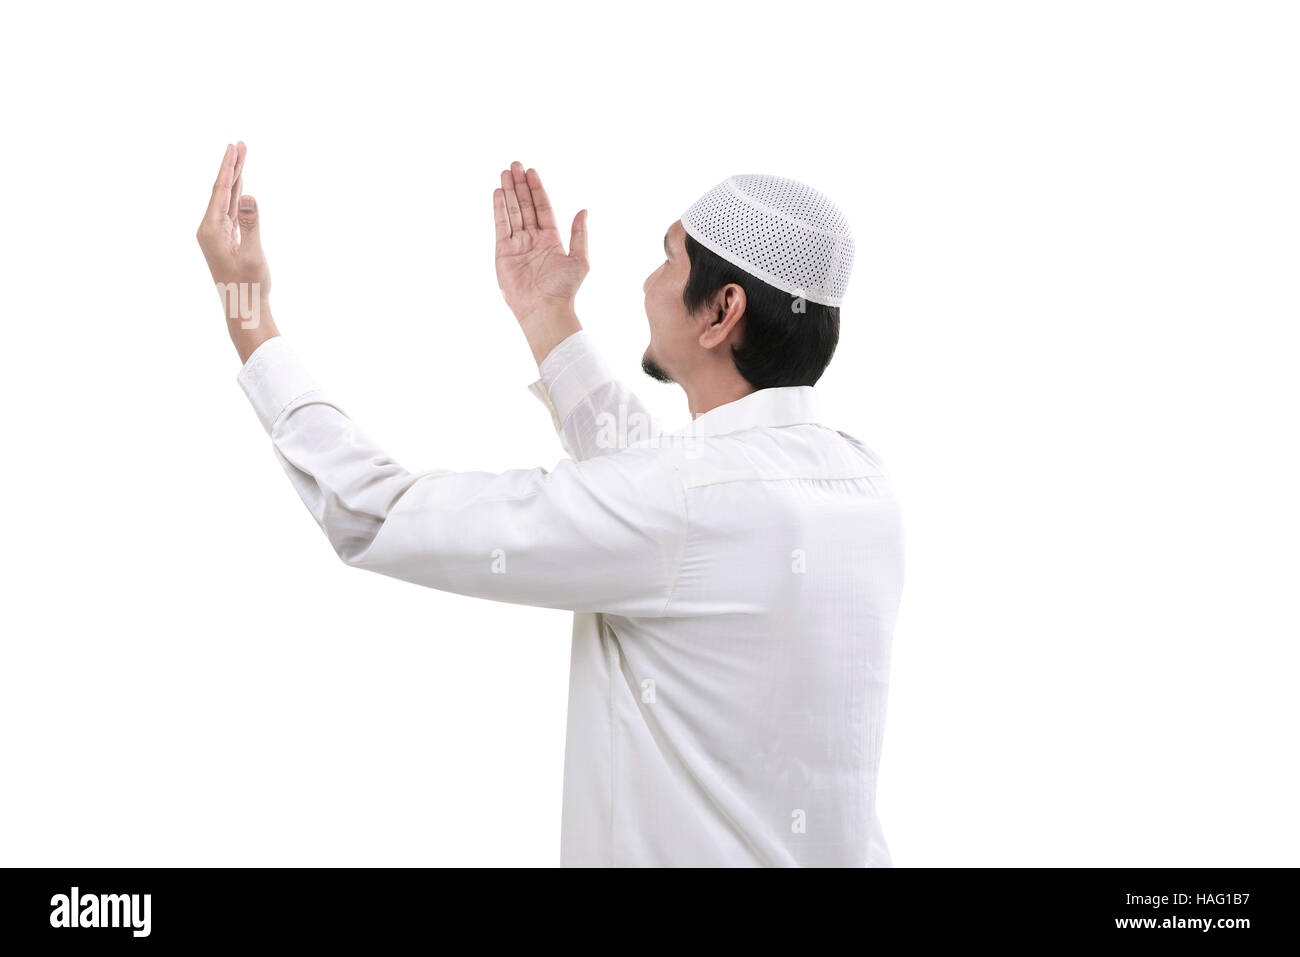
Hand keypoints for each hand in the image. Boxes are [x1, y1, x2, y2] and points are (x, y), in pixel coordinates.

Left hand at [196, 141, 277, 361]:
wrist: (244, 310)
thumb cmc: (249, 286)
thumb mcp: (253, 253)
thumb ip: (252, 223)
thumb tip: (249, 195)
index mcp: (211, 230)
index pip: (220, 191)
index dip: (229, 168)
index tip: (234, 148)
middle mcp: (209, 230)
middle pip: (221, 191)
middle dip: (231, 167)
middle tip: (239, 144)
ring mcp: (216, 236)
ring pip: (226, 200)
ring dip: (235, 180)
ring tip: (241, 159)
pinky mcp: (226, 242)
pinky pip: (230, 212)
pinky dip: (237, 197)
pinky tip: (241, 188)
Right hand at [493, 162, 585, 362]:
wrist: (545, 309)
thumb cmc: (565, 289)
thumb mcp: (580, 259)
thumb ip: (580, 234)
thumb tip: (583, 210)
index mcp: (551, 239)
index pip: (542, 207)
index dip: (536, 189)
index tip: (532, 171)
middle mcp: (533, 239)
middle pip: (525, 205)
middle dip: (520, 185)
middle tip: (515, 164)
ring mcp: (517, 244)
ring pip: (512, 212)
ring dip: (508, 192)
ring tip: (505, 172)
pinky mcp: (503, 252)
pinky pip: (501, 225)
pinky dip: (499, 208)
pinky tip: (497, 192)